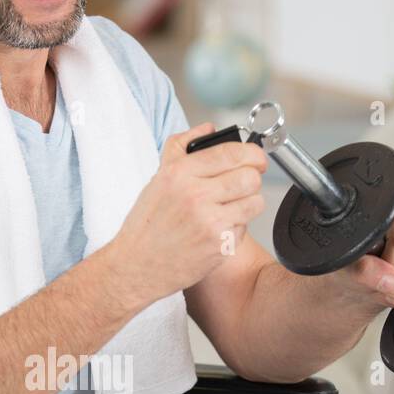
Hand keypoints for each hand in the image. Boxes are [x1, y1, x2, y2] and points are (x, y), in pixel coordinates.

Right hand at [111, 122, 268, 308]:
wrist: (137, 265)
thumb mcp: (158, 178)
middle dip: (252, 178)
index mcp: (180, 174)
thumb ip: (181, 147)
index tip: (256, 159)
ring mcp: (210, 222)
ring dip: (248, 203)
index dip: (253, 154)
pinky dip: (236, 227)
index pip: (232, 153)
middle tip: (244, 184)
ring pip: (255, 202)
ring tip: (231, 206)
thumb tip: (208, 128)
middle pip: (250, 176)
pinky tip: (218, 228)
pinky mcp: (220, 246)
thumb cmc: (147, 223)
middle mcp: (195, 196)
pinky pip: (245, 227)